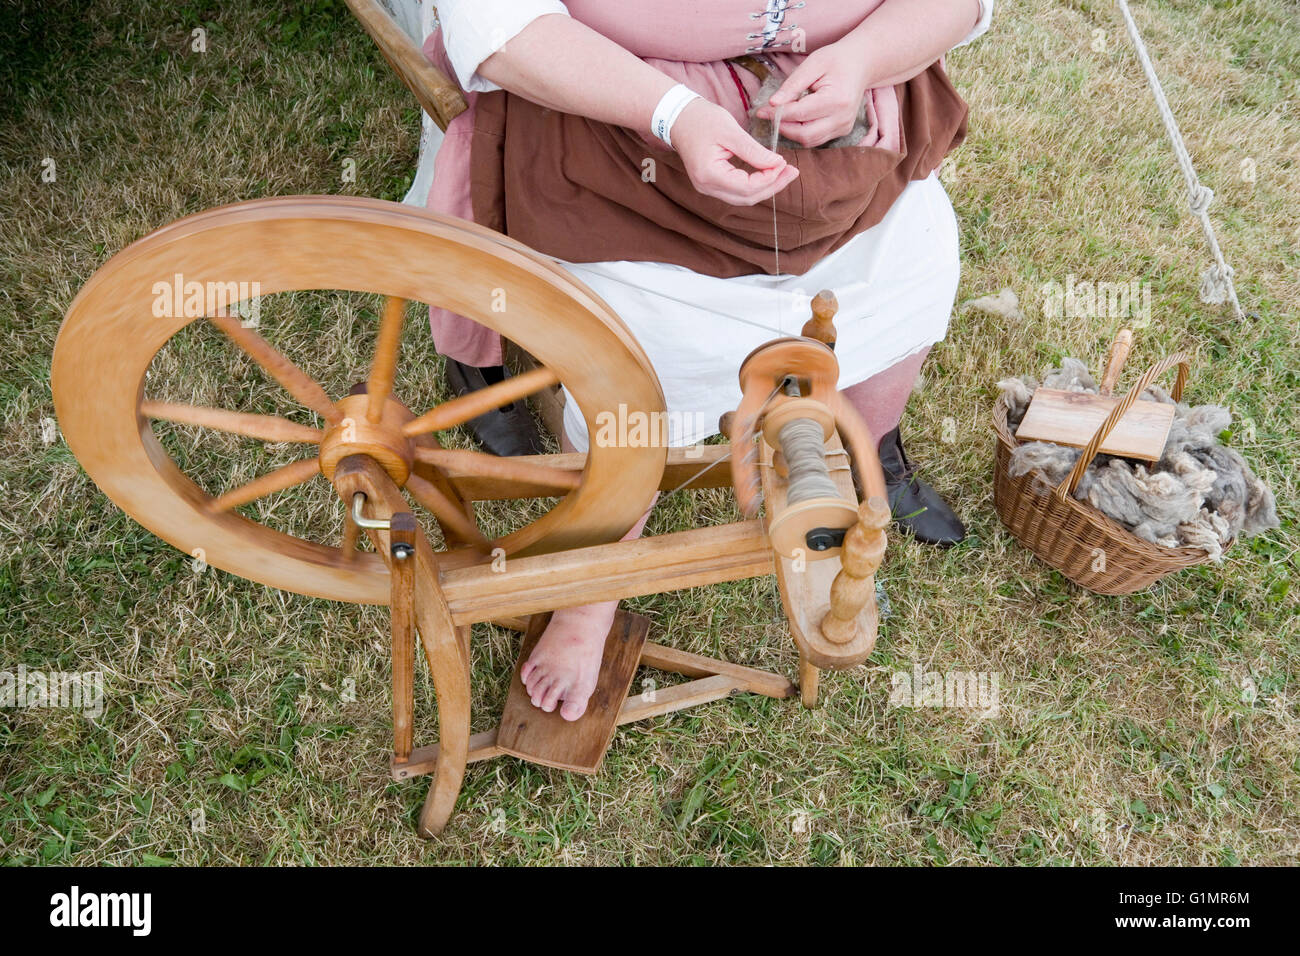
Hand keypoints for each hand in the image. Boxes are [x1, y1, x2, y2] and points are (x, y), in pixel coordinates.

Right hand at [670, 98, 799, 205]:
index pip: (747, 187)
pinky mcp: (711, 184)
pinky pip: (737, 191)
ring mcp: (707, 188)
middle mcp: (707, 187)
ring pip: (743, 198)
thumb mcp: (731, 131)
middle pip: (747, 198)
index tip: (784, 163)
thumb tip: (777, 164)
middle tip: (793, 171)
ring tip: (785, 173)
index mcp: (709, 174)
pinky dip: (755, 185)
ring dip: (766, 188)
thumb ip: (754, 151)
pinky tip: (769, 174)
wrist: (678, 117)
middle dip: (772, 186)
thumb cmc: (702, 119)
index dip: (769, 178)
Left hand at [753, 42, 871, 147]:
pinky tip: (795, 120)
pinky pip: (816, 139)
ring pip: (809, 141)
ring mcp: (844, 127)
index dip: (777, 114)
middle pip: (804, 134)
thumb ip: (792, 85)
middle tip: (769, 115)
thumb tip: (772, 103)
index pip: (800, 114)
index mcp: (837, 99)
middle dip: (783, 127)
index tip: (760, 111)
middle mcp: (842, 118)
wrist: (860, 64)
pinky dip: (802, 133)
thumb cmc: (835, 60)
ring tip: (781, 116)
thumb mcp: (812, 64)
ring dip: (791, 131)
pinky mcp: (842, 131)